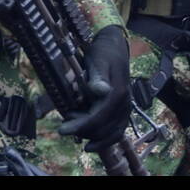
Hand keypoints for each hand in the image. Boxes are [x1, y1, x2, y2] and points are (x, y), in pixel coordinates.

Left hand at [58, 25, 130, 151]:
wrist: (115, 47)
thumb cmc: (103, 52)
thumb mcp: (98, 60)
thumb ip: (98, 76)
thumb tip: (99, 91)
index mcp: (117, 94)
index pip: (98, 118)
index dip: (80, 126)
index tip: (62, 130)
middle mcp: (124, 104)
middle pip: (103, 129)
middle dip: (82, 131)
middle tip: (63, 127)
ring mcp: (126, 108)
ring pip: (112, 134)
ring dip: (92, 136)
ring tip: (73, 127)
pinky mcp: (124, 110)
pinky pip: (117, 130)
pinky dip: (105, 139)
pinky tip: (90, 142)